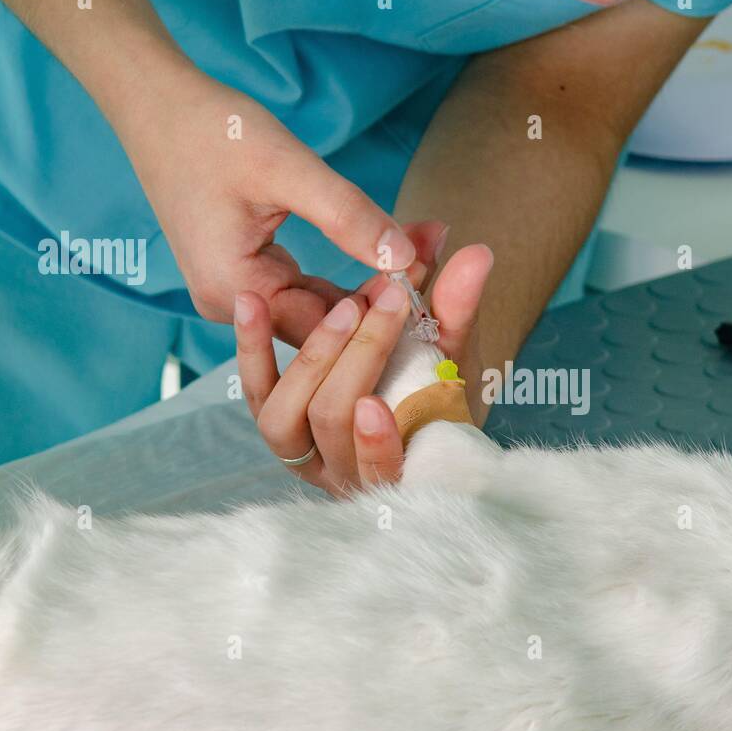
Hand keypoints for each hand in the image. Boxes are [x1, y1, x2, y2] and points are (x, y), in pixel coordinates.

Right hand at [115, 73, 416, 344]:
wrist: (159, 105)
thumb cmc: (213, 129)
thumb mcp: (287, 168)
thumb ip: (346, 214)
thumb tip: (405, 255)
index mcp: (234, 292)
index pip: (324, 329)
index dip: (382, 310)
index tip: (435, 280)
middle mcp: (235, 309)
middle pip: (326, 325)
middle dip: (386, 295)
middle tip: (441, 256)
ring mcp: (240, 297)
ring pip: (323, 308)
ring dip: (373, 281)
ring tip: (428, 248)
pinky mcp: (250, 277)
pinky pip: (309, 290)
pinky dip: (349, 271)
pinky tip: (394, 250)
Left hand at [234, 228, 492, 496]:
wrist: (399, 385)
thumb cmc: (436, 383)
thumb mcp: (453, 351)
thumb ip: (459, 308)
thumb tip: (479, 254)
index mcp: (393, 476)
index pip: (381, 469)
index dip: (376, 443)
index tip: (374, 403)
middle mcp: (339, 474)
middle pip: (333, 425)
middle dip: (362, 357)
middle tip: (388, 298)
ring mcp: (298, 451)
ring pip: (285, 416)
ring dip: (317, 354)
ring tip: (347, 305)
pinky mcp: (272, 417)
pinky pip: (254, 388)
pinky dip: (252, 346)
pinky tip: (252, 301)